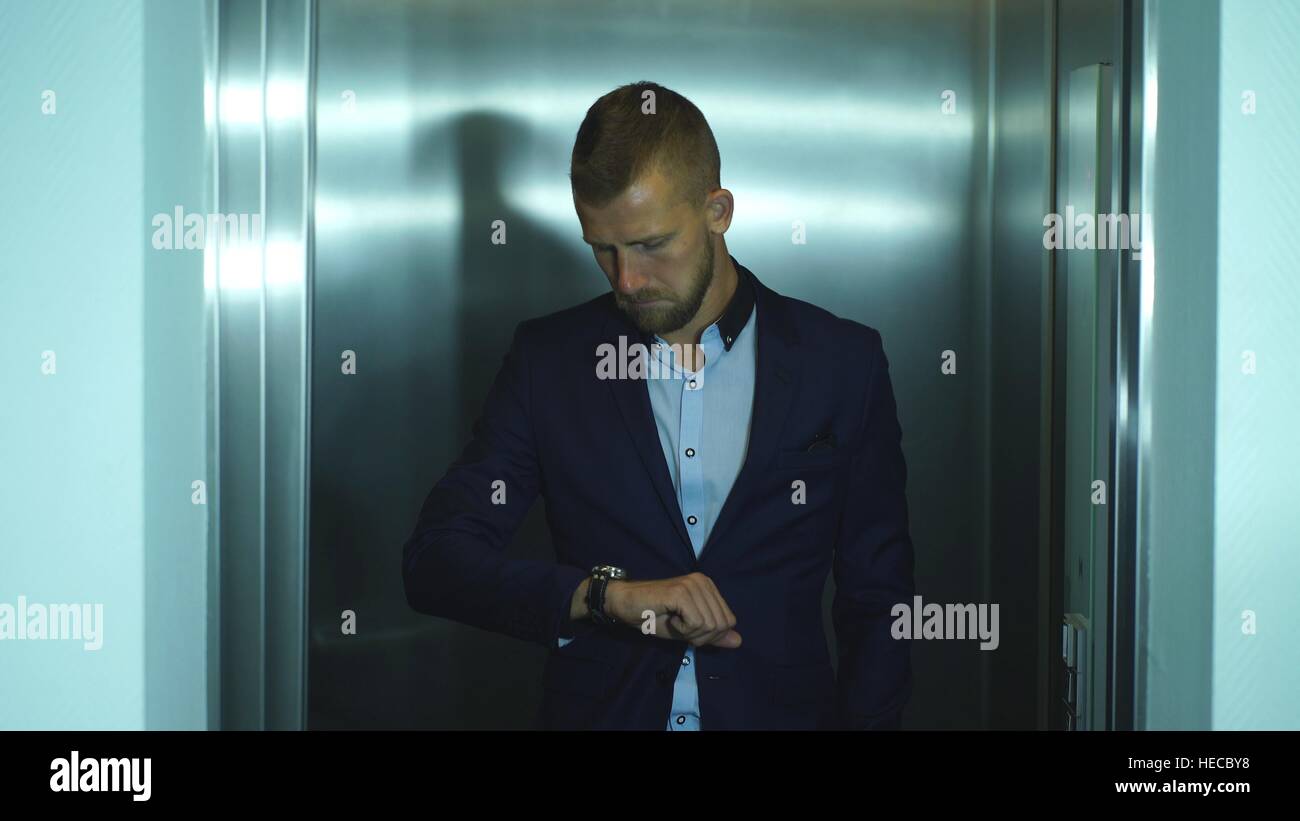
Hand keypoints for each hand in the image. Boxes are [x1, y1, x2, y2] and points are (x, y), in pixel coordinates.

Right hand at [605, 572, 741, 647]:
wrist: (624, 604)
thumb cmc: (654, 617)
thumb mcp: (688, 630)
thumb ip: (713, 634)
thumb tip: (738, 641)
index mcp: (709, 587)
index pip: (729, 621)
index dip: (710, 635)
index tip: (687, 628)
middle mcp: (704, 581)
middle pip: (721, 624)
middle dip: (701, 636)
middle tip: (679, 627)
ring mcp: (693, 584)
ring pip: (710, 625)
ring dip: (689, 633)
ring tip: (672, 621)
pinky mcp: (681, 592)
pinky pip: (696, 623)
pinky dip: (682, 629)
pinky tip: (669, 618)